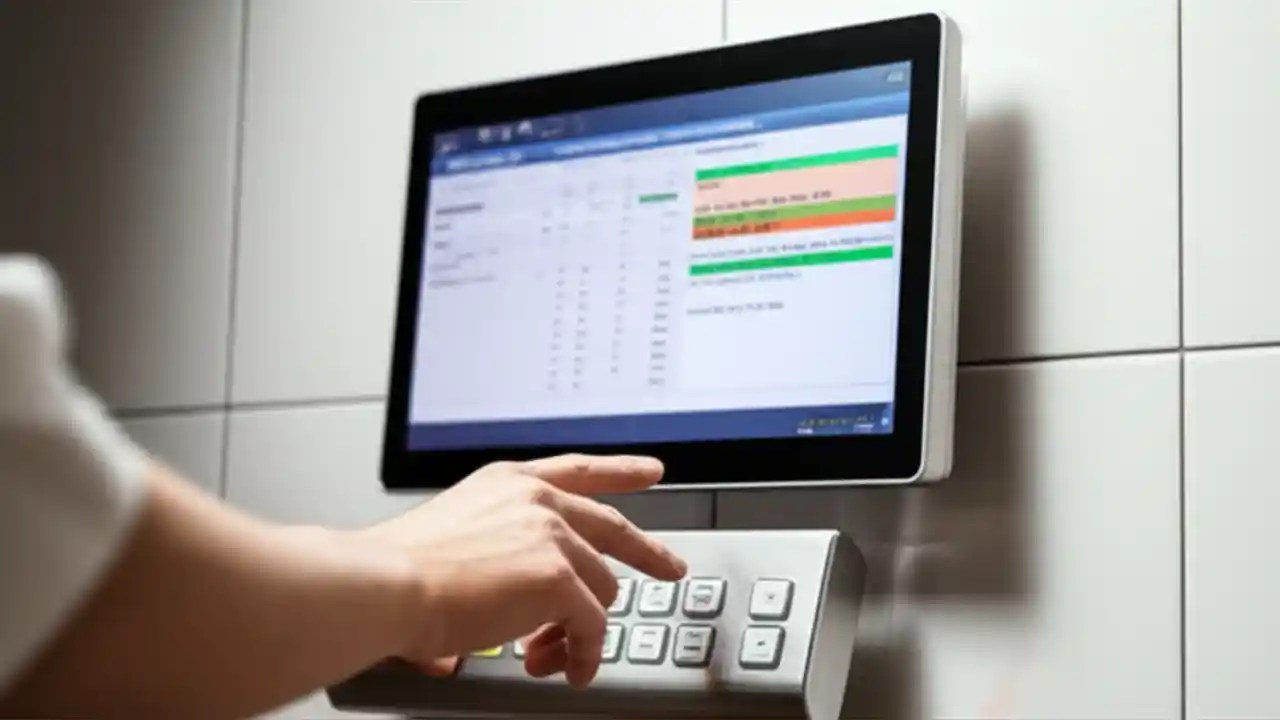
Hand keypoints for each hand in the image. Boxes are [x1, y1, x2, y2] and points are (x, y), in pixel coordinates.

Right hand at [362, 454, 686, 686]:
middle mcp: (536, 501)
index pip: (578, 470)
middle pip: (612, 527)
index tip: (650, 471)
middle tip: (670, 568)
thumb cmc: (396, 570)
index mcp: (507, 484)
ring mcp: (553, 536)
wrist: (386, 584)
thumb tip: (454, 653)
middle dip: (648, 552)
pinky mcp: (560, 577)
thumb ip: (474, 577)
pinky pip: (592, 626)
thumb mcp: (446, 541)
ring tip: (554, 658)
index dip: (619, 471)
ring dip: (582, 630)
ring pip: (601, 590)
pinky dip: (584, 653)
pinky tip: (568, 668)